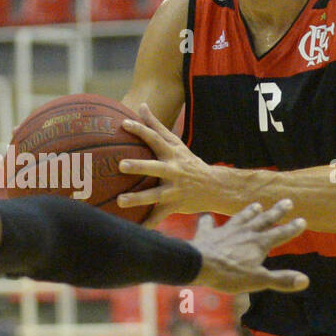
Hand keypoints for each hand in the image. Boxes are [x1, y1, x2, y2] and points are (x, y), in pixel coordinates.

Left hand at [117, 104, 217, 227]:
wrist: (215, 187)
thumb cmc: (189, 163)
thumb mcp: (176, 143)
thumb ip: (156, 126)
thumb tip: (141, 105)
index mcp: (172, 154)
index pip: (155, 139)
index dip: (141, 130)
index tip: (124, 124)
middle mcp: (174, 171)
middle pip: (155, 168)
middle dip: (139, 166)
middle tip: (120, 165)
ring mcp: (175, 190)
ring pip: (155, 195)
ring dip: (138, 199)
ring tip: (120, 201)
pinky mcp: (175, 206)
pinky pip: (159, 217)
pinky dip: (148, 224)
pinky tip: (133, 230)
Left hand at [189, 199, 309, 293]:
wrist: (199, 265)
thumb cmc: (230, 274)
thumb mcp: (258, 280)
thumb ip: (281, 279)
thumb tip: (305, 280)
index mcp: (259, 243)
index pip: (280, 234)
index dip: (292, 228)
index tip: (302, 220)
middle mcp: (245, 232)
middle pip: (264, 220)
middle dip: (276, 212)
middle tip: (287, 201)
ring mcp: (226, 231)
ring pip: (241, 218)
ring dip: (249, 211)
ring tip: (257, 204)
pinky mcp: (208, 233)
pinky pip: (208, 224)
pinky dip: (208, 221)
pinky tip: (206, 217)